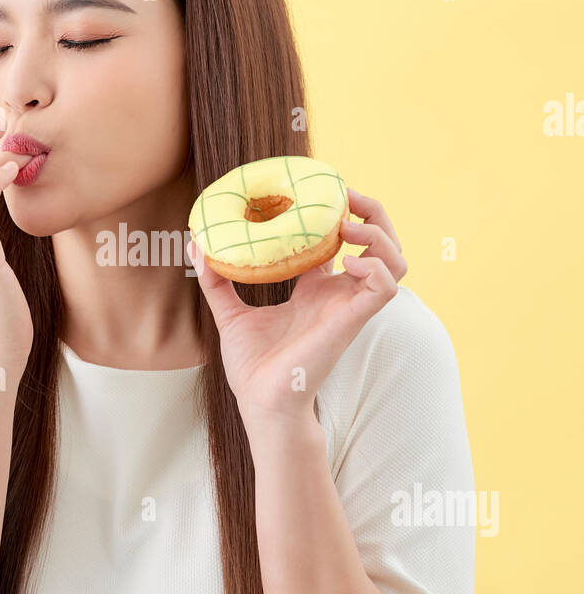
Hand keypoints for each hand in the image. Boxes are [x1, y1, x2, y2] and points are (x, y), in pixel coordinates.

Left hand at [188, 188, 406, 428]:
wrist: (261, 401)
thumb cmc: (253, 367)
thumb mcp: (230, 313)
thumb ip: (216, 280)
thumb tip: (196, 244)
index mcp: (317, 290)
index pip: (343, 242)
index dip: (340, 214)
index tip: (320, 193)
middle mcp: (339, 294)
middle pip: (381, 243)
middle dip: (372, 213)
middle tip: (346, 195)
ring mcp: (350, 306)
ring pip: (396, 260)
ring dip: (379, 234)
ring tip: (347, 225)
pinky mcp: (352, 320)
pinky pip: (386, 286)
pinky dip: (374, 266)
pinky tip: (345, 260)